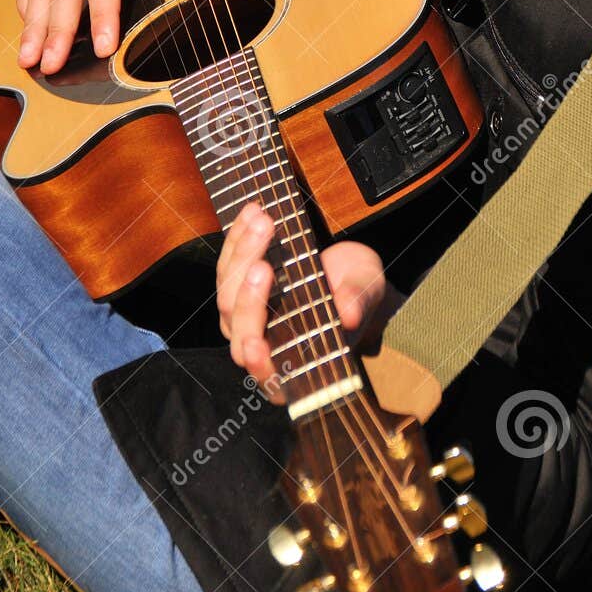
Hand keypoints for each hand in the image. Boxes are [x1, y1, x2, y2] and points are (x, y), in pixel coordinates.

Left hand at [217, 201, 392, 398]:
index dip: (259, 365)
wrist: (347, 271)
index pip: (269, 379)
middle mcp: (262, 346)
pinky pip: (227, 264)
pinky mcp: (236, 285)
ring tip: (264, 222)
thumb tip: (347, 313)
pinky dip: (237, 237)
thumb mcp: (365, 293)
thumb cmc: (359, 292)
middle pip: (241, 330)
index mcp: (296, 365)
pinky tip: (252, 211)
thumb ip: (356, 302)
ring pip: (226, 294)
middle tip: (265, 265)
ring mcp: (244, 316)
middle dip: (250, 297)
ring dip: (243, 256)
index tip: (256, 344)